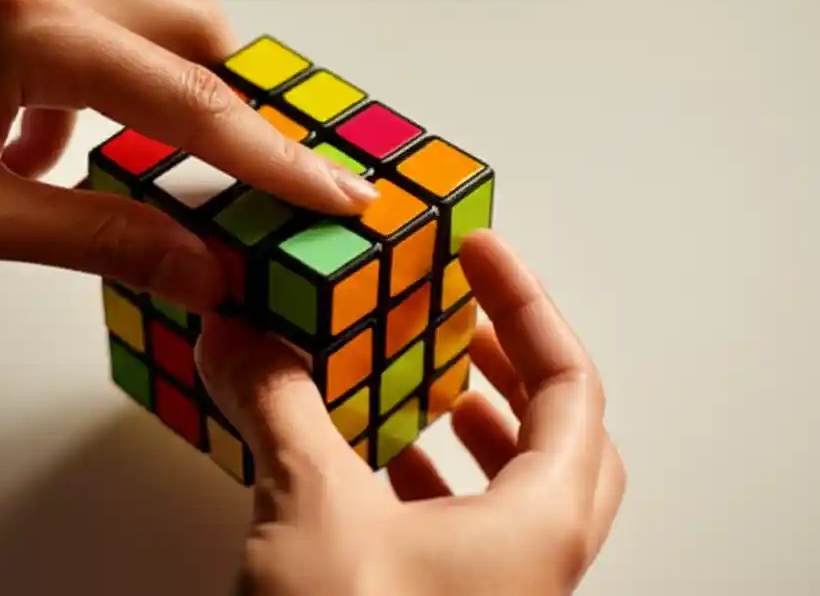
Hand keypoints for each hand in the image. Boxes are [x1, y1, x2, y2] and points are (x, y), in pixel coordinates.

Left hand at [0, 0, 376, 311]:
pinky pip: (76, 14)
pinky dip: (84, 77)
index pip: (196, 103)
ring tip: (79, 169)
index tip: (336, 192)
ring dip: (142, 98)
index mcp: (30, 30)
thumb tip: (193, 264)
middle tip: (234, 181)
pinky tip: (26, 135)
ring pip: (139, 19)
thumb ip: (92, 235)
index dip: (278, 160)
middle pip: (194, 34)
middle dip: (226, 112)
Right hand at [195, 230, 624, 595]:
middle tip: (463, 316)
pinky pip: (460, 533)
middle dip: (511, 365)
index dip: (526, 305)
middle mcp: (535, 566)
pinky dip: (424, 482)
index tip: (483, 254)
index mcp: (541, 526)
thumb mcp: (313, 509)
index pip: (571, 384)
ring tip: (420, 381)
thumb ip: (280, 404)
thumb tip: (249, 335)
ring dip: (472, 426)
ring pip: (514, 491)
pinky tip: (366, 469)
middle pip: (562, 438)